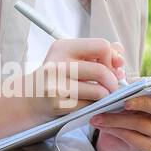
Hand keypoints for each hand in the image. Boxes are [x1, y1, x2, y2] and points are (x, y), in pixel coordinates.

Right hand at [11, 37, 126, 119]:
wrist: (30, 97)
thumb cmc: (57, 77)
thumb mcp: (72, 58)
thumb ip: (98, 52)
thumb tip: (120, 57)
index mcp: (63, 47)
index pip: (101, 45)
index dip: (112, 58)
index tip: (112, 67)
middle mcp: (57, 64)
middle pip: (101, 70)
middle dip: (113, 81)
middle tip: (112, 86)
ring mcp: (56, 85)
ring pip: (98, 90)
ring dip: (105, 95)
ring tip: (102, 95)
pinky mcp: (58, 104)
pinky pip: (89, 105)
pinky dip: (94, 105)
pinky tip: (89, 103)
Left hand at [91, 78, 150, 150]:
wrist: (114, 132)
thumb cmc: (125, 106)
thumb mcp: (128, 91)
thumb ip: (128, 81)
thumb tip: (118, 71)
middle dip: (143, 104)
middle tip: (125, 102)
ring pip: (141, 124)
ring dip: (117, 119)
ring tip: (98, 115)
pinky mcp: (149, 147)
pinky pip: (131, 137)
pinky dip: (114, 129)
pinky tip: (100, 124)